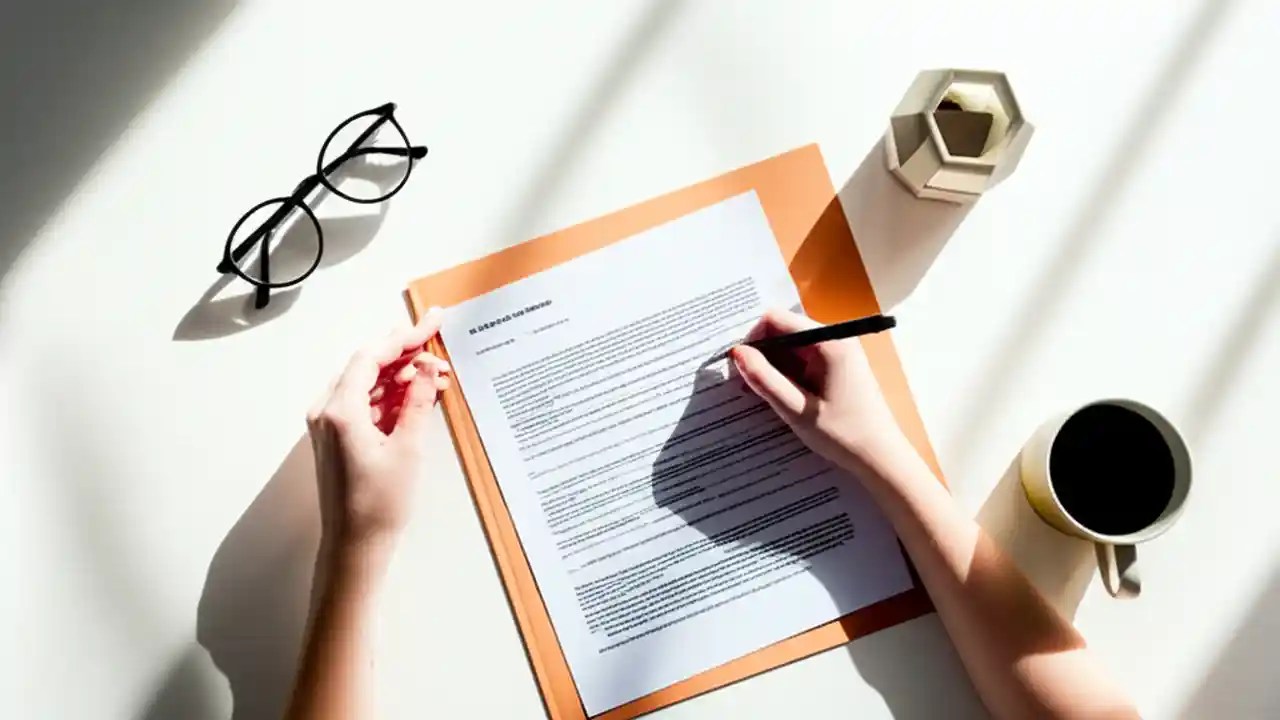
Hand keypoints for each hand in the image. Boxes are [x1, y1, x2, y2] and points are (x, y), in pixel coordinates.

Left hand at [307, 310, 451, 560]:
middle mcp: (327, 411)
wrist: (355, 546)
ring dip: (401, 375)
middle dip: (405, 353)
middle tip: (438, 342)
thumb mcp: (407, 448)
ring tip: (438, 373)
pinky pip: (366, 402)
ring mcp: (331, 424)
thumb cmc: (377, 505)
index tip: (432, 321)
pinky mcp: (339, 436)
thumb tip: (426, 367)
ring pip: (368, 383)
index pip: (371, 356)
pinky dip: (392, 395)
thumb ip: (417, 401)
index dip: (404, 335)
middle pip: (367, 365)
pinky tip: (419, 393)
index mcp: (339, 410)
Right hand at [729, 308, 910, 475]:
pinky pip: (802, 362)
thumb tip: (737, 354)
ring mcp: (837, 354)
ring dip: (772, 368)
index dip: (753, 339)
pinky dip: (785, 376)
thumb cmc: (843, 435)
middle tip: (746, 385)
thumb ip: (765, 380)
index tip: (740, 367)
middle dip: (761, 355)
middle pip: (783, 332)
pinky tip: (779, 398)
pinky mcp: (836, 369)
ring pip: (790, 349)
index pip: (777, 319)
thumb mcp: (797, 410)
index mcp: (829, 342)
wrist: (881, 459)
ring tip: (760, 395)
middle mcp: (835, 340)